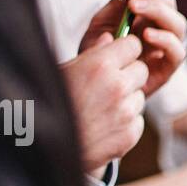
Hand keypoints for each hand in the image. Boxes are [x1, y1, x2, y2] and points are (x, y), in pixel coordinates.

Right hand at [59, 33, 147, 169]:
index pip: (133, 45)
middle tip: (108, 85)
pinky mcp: (130, 135)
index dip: (125, 51)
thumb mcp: (64, 70)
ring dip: (127, 100)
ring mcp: (126, 112)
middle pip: (141, 70)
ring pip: (140, 97)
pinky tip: (104, 125)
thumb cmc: (48, 104)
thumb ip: (92, 53)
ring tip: (101, 108)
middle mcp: (117, 87)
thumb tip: (109, 38)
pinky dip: (125, 123)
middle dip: (129, 75)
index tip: (119, 57)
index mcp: (100, 65)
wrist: (45, 147)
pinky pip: (137, 121)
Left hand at [80, 0, 185, 97]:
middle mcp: (162, 28)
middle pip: (170, 3)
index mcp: (149, 14)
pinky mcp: (168, 69)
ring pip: (178, 24)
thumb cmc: (100, 53)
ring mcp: (167, 48)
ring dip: (158, 11)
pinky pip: (177, 51)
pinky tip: (146, 34)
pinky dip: (164, 39)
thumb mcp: (102, 21)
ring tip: (134, 8)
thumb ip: (117, 1)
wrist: (93, 85)